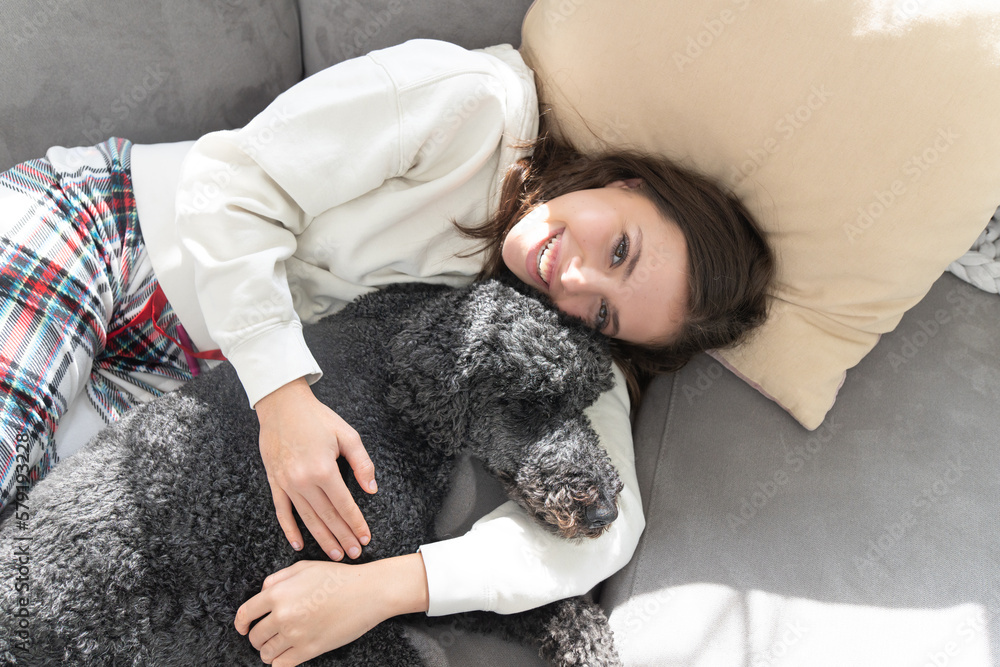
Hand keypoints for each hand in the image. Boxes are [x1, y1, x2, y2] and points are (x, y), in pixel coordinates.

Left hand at [234, 555, 429, 666]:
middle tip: (268, 635)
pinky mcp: (310, 649)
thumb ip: (278, 578)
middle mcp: (282, 615)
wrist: (367, 592)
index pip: (245, 614)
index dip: (240, 624)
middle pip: (255, 636)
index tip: (242, 628)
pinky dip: (280, 664)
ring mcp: (295, 634)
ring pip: (266, 653)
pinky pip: (282, 665)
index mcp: (278, 593)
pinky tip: (286, 657)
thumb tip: (262, 592)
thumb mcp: (304, 567)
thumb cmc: (338, 577)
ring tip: (278, 646)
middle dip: (258, 637)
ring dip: (269, 651)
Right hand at [255, 377, 376, 559]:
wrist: (282, 405)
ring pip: (307, 518)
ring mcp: (286, 483)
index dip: (356, 523)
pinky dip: (289, 529)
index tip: (366, 537)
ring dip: (322, 538)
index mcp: (324, 469)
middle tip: (354, 554)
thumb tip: (372, 490)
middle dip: (343, 537)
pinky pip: (282, 511)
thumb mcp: (347, 435)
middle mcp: (303, 481)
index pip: (344, 505)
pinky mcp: (274, 482)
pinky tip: (299, 544)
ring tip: (335, 554)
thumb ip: (362, 464)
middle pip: (327, 517)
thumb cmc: (317, 418)